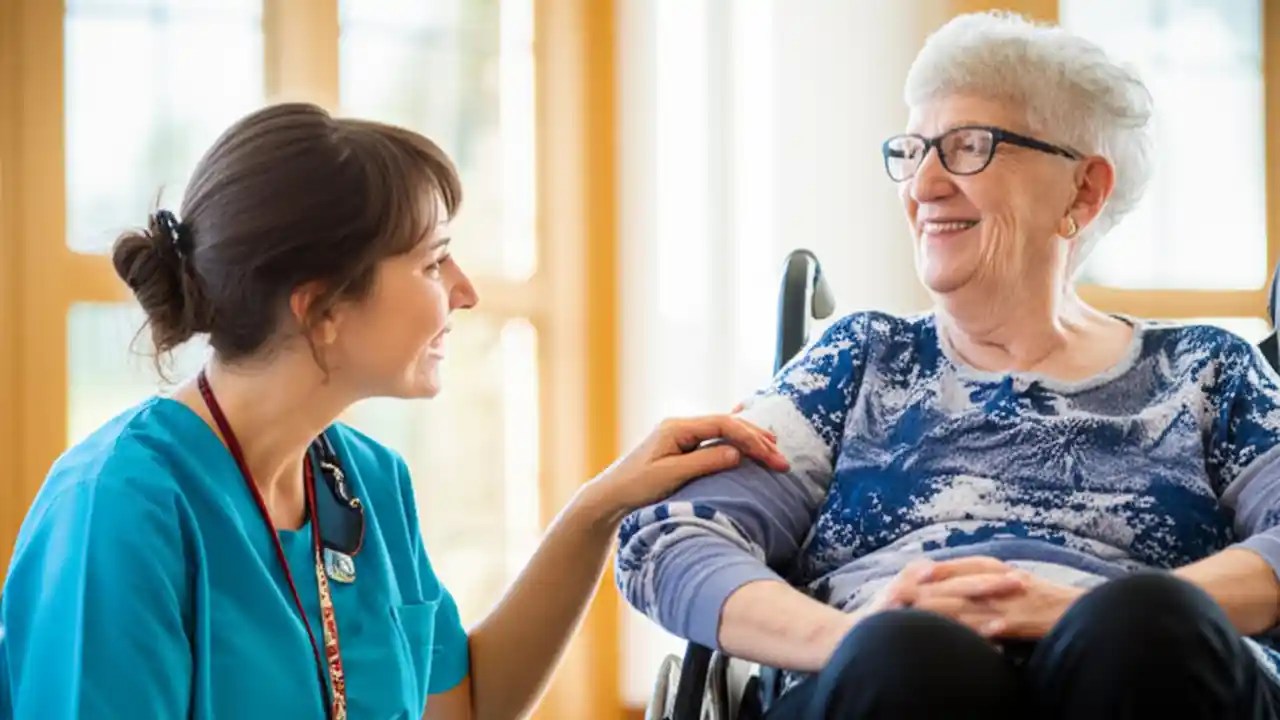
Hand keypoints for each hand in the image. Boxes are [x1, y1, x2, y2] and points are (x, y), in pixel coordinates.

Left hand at [581, 415, 789, 525]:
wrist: (610, 496)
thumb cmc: (635, 487)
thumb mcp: (670, 476)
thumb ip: (704, 462)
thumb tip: (737, 453)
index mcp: (676, 428)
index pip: (722, 425)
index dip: (750, 438)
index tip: (771, 455)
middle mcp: (680, 426)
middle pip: (726, 425)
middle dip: (756, 440)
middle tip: (781, 458)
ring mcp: (681, 436)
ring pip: (723, 431)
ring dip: (749, 440)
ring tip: (774, 447)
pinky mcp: (682, 449)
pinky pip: (715, 440)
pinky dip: (736, 442)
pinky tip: (749, 442)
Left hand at [880, 557, 1083, 639]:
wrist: (1078, 609)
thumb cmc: (1039, 598)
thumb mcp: (1005, 580)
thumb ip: (977, 580)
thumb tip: (944, 581)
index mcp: (992, 568)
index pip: (950, 568)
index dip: (922, 576)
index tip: (896, 582)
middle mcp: (997, 580)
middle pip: (952, 585)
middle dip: (922, 593)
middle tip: (893, 599)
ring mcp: (1009, 600)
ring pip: (968, 604)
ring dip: (941, 610)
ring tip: (915, 615)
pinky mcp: (1023, 620)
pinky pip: (997, 625)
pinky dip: (979, 629)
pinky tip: (962, 633)